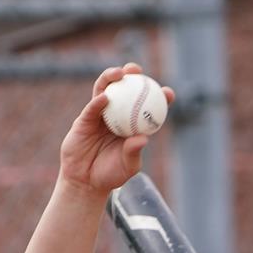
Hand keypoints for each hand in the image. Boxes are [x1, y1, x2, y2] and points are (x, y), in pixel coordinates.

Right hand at [59, 63, 175, 196]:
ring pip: (105, 90)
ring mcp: (100, 115)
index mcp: (133, 125)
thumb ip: (134, 152)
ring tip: (120, 72)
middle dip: (132, 76)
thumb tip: (143, 138)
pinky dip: (98, 100)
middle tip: (138, 70)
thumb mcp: (128, 167)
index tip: (168, 93)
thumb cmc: (110, 175)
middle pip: (126, 90)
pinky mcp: (84, 120)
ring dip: (111, 78)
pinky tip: (105, 97)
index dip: (158, 97)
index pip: (147, 107)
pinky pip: (92, 108)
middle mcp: (118, 115)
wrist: (86, 181)